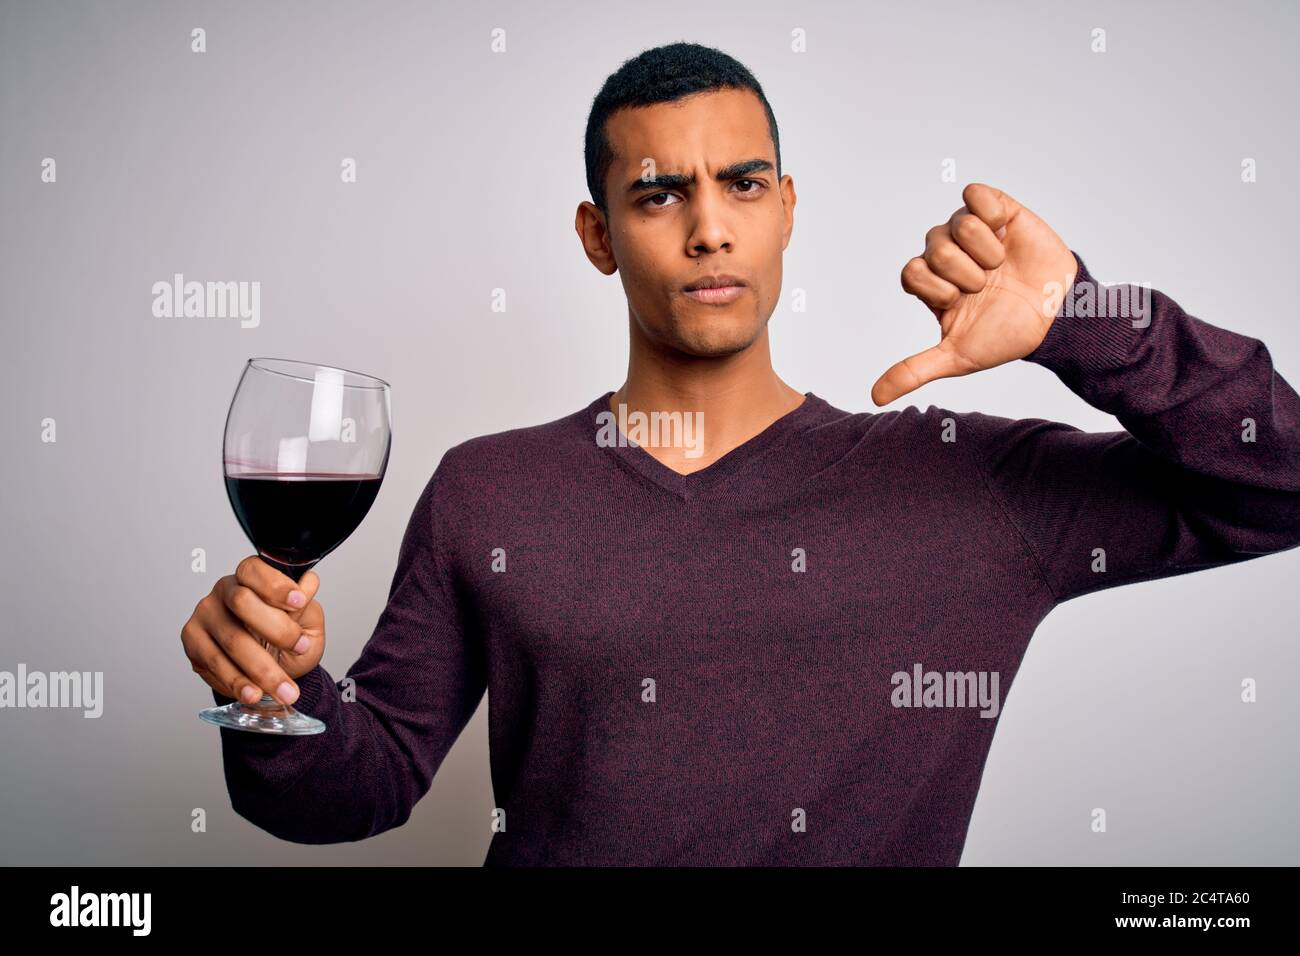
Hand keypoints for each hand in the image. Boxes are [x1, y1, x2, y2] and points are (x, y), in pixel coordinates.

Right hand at [181, 556, 324, 704]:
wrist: (272, 668)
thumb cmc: (288, 638)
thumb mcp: (306, 623)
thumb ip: (306, 607)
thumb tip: (308, 583)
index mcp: (251, 577)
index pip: (254, 570)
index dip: (275, 584)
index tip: (299, 602)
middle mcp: (224, 591)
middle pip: (241, 602)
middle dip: (276, 630)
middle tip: (300, 649)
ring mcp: (205, 616)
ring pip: (231, 640)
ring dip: (261, 669)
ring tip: (284, 689)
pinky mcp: (193, 643)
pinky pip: (215, 664)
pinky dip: (238, 683)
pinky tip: (254, 693)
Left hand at [871, 182, 1077, 404]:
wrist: (1058, 318)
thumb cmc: (1006, 336)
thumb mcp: (957, 357)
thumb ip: (913, 371)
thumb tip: (875, 397)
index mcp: (932, 283)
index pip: (911, 272)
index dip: (936, 288)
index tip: (960, 302)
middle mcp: (947, 254)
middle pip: (933, 248)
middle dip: (964, 273)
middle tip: (987, 286)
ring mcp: (972, 232)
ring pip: (956, 224)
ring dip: (983, 252)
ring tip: (1001, 266)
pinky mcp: (998, 210)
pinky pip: (975, 194)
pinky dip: (989, 214)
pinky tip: (1004, 233)